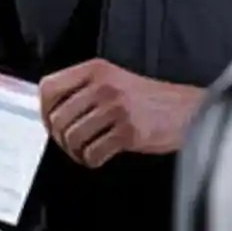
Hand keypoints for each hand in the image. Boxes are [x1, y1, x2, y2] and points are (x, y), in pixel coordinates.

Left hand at [38, 59, 203, 168]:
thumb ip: (83, 88)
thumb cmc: (147, 98)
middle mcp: (103, 86)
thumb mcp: (112, 79)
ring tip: (84, 152)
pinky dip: (90, 161)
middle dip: (59, 138)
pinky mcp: (129, 132)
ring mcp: (116, 108)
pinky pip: (93, 153)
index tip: (50, 123)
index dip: (43, 110)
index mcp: (95, 69)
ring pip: (72, 138)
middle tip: (70, 145)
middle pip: (57, 118)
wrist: (188, 110)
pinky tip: (97, 158)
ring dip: (74, 152)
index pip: (48, 87)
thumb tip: (48, 111)